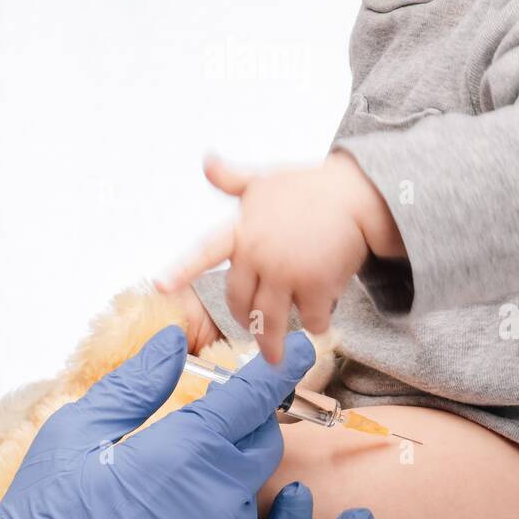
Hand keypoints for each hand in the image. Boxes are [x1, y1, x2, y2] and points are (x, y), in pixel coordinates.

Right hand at [0, 325, 318, 518]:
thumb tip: (173, 342)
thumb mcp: (78, 431)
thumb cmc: (51, 515)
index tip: (306, 350)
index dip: (282, 368)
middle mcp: (220, 495)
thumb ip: (136, 383)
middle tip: (206, 427)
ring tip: (168, 495)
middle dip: (248, 426)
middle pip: (264, 444)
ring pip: (249, 495)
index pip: (255, 396)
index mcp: (187, 448)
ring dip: (226, 482)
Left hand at [156, 152, 377, 361]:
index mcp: (243, 229)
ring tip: (275, 357)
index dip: (181, 269)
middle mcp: (259, 253)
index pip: (205, 251)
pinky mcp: (317, 285)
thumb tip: (207, 161)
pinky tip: (320, 321)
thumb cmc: (311, 186)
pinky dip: (315, 324)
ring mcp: (287, 271)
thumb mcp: (266, 179)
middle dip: (245, 318)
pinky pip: (309, 320)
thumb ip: (233, 179)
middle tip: (252, 326)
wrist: (357, 194)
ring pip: (269, 321)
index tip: (160, 286)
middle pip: (239, 302)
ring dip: (272, 343)